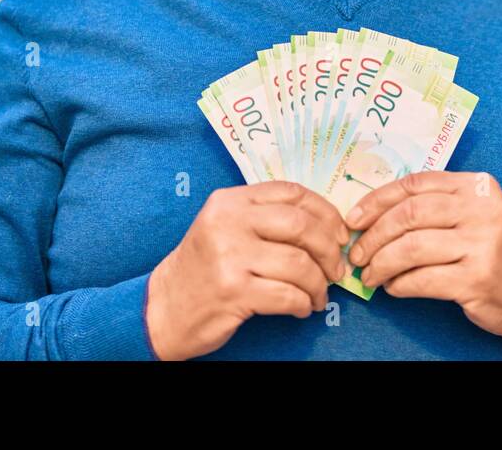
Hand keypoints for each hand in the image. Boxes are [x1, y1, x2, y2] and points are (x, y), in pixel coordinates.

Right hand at [145, 181, 348, 359]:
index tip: (340, 234)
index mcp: (230, 201)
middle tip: (336, 269)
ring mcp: (229, 257)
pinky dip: (303, 304)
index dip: (325, 213)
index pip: (292, 193)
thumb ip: (265, 217)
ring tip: (318, 295)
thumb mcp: (225, 227)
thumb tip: (327, 226)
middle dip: (329, 249)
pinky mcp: (233, 292)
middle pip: (301, 226)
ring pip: (299, 264)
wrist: (162, 308)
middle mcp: (228, 222)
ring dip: (318, 284)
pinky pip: (287, 295)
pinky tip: (302, 308)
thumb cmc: (204, 267)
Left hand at [345, 171, 501, 351]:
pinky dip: (400, 285)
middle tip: (357, 255)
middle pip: (409, 215)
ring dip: (381, 264)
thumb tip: (370, 215)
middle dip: (374, 236)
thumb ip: (434, 205)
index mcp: (477, 186)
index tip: (354, 219)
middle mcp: (482, 210)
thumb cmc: (491, 250)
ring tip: (370, 275)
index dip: (378, 200)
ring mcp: (482, 244)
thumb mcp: (473, 214)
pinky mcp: (477, 279)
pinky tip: (394, 287)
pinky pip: (422, 279)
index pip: (416, 184)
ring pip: (411, 247)